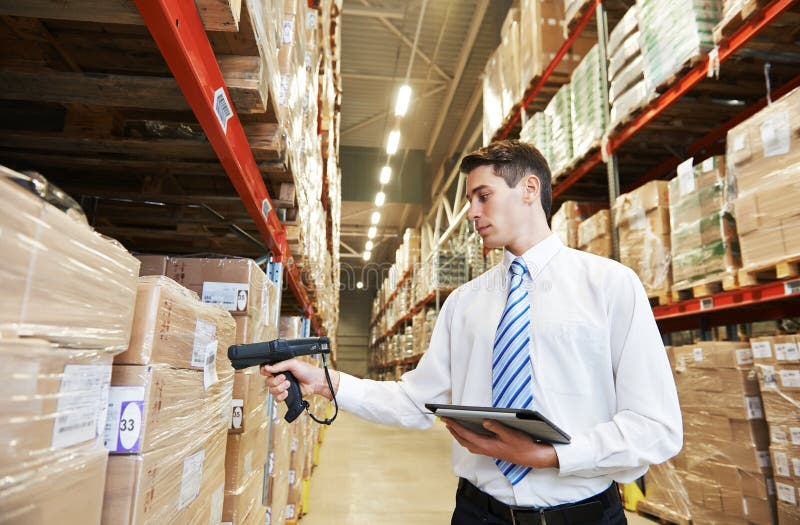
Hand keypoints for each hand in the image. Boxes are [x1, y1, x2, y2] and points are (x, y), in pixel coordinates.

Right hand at [260, 358, 339, 401]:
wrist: (315, 382)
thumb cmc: (307, 371)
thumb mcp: (293, 364)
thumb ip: (279, 365)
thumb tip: (267, 367)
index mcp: (280, 368)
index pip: (265, 370)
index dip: (265, 372)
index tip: (269, 372)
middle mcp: (279, 378)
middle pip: (267, 382)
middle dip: (275, 381)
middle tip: (284, 377)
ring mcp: (282, 387)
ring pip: (271, 391)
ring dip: (280, 388)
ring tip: (289, 384)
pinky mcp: (285, 395)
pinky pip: (276, 399)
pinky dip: (281, 396)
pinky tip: (287, 392)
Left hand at [442, 418, 558, 468]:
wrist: (532, 457)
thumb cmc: (523, 446)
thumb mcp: (511, 434)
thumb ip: (497, 427)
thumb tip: (484, 421)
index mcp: (487, 445)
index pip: (466, 435)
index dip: (455, 426)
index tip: (447, 419)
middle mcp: (485, 450)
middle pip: (463, 440)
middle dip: (453, 431)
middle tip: (445, 421)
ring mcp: (488, 451)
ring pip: (468, 444)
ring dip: (459, 436)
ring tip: (453, 426)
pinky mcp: (492, 451)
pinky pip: (474, 445)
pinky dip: (467, 439)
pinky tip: (469, 434)